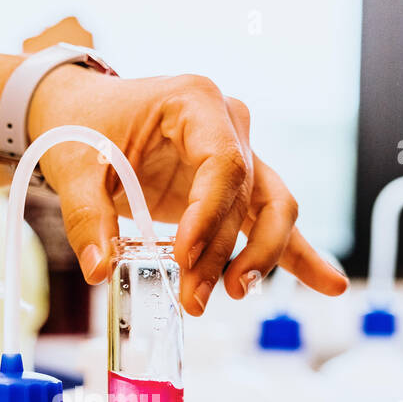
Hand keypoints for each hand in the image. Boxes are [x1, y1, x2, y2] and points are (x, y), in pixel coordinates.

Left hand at [29, 67, 348, 313]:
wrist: (84, 115)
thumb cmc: (83, 128)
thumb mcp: (73, 167)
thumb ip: (87, 217)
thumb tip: (100, 269)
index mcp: (195, 103)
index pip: (223, 164)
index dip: (209, 216)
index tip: (183, 258)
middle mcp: (229, 125)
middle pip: (251, 196)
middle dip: (226, 254)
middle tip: (193, 298)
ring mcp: (240, 157)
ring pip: (274, 211)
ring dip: (260, 259)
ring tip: (232, 294)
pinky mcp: (237, 190)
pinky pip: (273, 223)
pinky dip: (300, 257)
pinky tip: (328, 285)